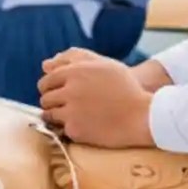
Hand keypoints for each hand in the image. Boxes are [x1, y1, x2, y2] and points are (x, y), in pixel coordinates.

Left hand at [38, 49, 154, 147]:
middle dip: (52, 100)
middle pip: (45, 97)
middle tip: (66, 105)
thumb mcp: (104, 64)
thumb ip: (74, 58)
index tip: (58, 92)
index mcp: (75, 71)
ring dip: (56, 115)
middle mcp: (70, 90)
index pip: (47, 79)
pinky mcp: (75, 130)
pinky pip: (60, 128)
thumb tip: (45, 64)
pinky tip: (82, 125)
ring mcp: (71, 111)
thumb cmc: (126, 87)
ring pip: (49, 113)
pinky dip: (68, 128)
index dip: (51, 87)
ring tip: (73, 115)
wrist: (142, 115)